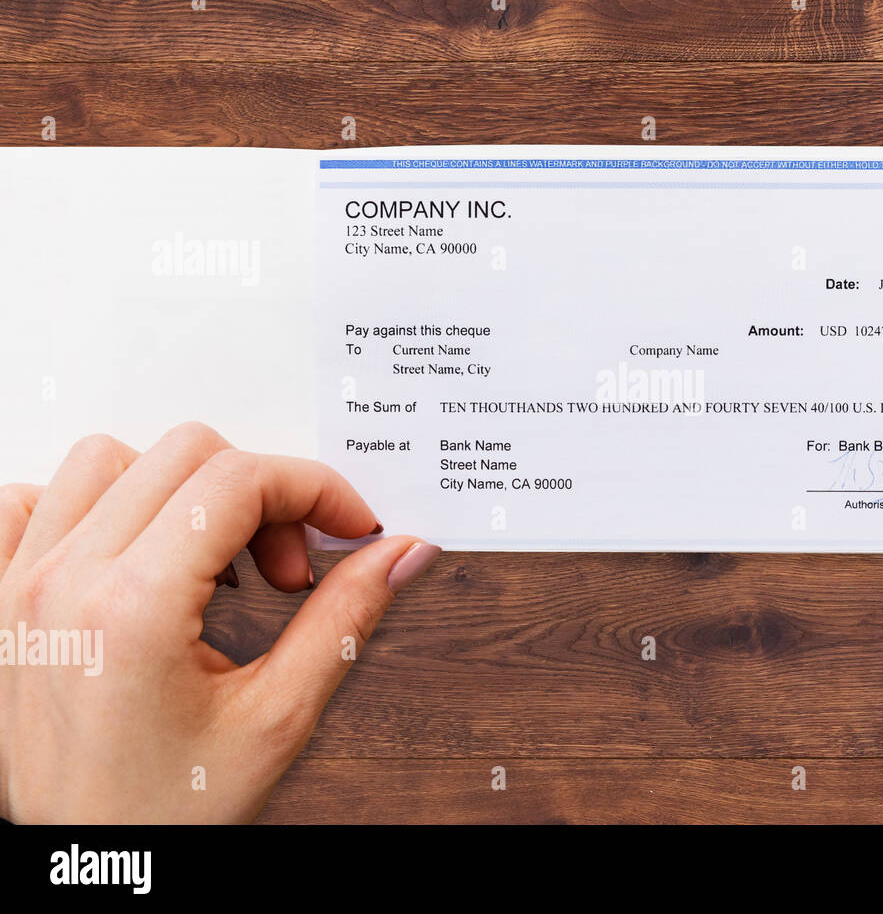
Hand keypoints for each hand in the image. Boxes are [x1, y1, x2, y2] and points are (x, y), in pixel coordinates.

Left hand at [0, 422, 439, 822]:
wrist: (86, 869)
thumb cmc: (167, 815)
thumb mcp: (277, 719)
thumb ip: (347, 618)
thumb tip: (401, 552)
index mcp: (133, 609)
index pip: (240, 479)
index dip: (316, 489)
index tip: (350, 528)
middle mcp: (63, 583)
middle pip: (186, 455)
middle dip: (264, 497)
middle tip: (290, 571)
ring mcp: (16, 588)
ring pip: (107, 459)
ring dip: (179, 491)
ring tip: (213, 560)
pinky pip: (28, 498)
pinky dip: (87, 504)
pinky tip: (130, 552)